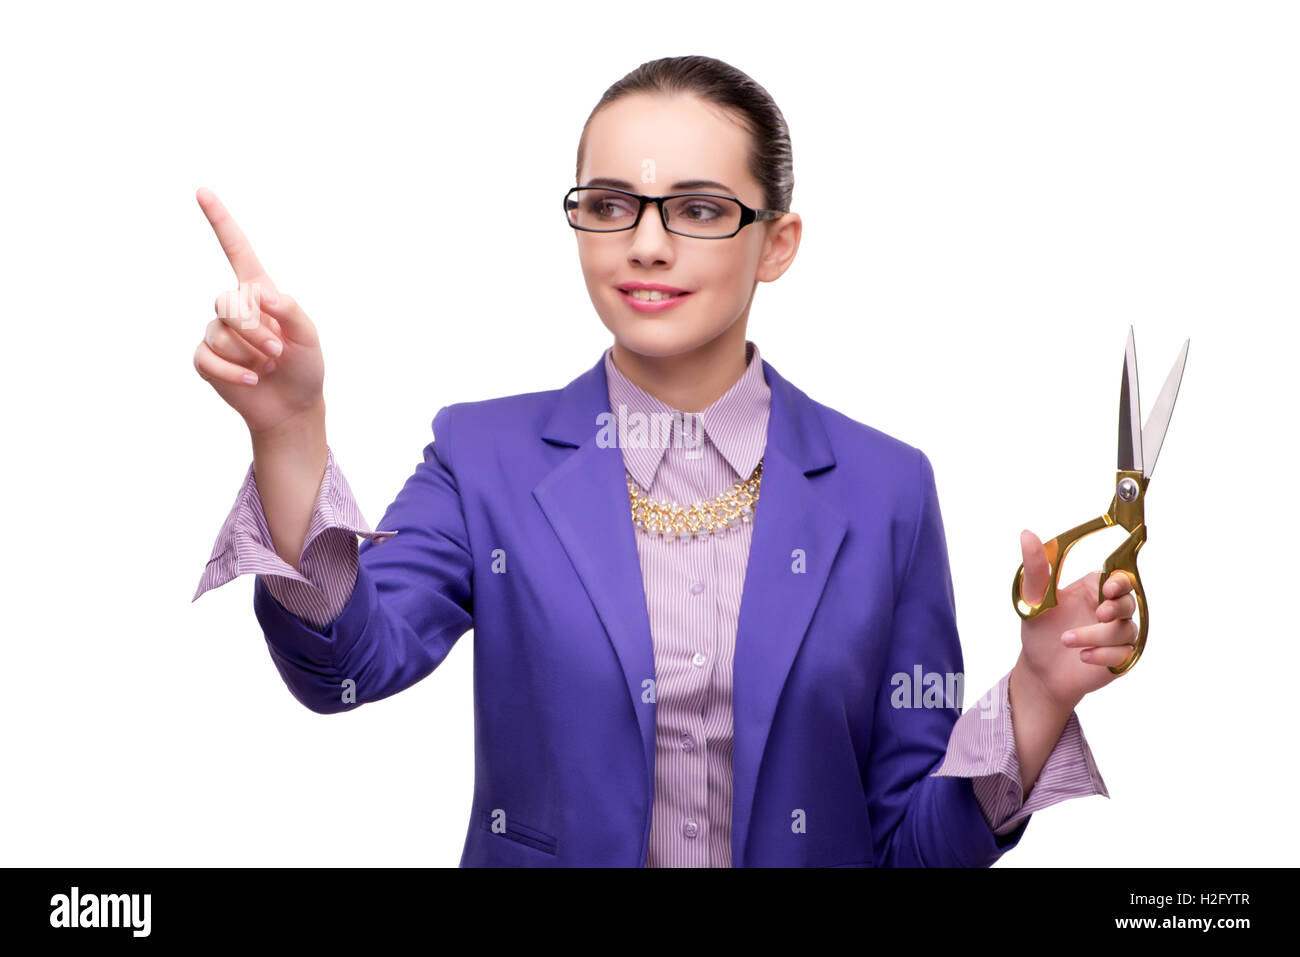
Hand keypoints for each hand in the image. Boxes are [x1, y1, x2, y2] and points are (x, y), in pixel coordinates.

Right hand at [191, 187, 325, 434]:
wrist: (293, 407)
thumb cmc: (305, 367)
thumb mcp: (310, 336)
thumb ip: (291, 311)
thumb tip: (262, 296)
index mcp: (259, 293)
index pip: (237, 250)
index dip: (220, 221)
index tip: (202, 191)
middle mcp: (234, 308)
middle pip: (228, 302)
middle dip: (256, 331)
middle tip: (278, 353)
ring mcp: (217, 333)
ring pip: (220, 333)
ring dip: (249, 354)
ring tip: (268, 367)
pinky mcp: (206, 359)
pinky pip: (208, 358)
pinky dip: (233, 372)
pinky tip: (251, 382)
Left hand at [1015, 528, 1136, 709]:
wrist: (1039, 670)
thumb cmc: (1039, 630)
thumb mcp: (1033, 599)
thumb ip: (1035, 568)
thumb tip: (1026, 534)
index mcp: (1092, 590)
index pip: (1118, 578)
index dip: (1118, 582)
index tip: (1107, 588)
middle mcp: (1109, 610)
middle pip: (1128, 602)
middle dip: (1117, 607)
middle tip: (1100, 613)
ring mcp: (1116, 635)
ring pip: (1123, 631)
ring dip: (1095, 635)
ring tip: (1066, 640)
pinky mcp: (1119, 658)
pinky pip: (1124, 654)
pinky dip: (1103, 655)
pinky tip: (1083, 656)